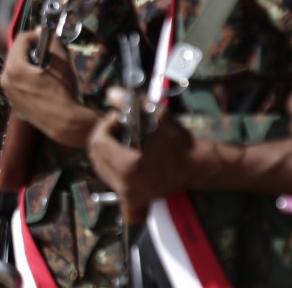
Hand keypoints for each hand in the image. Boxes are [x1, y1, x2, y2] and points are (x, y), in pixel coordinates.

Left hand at [0, 29, 99, 147]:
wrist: (65, 124)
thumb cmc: (63, 91)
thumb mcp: (61, 62)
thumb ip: (51, 42)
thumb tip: (41, 30)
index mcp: (14, 68)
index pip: (20, 40)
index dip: (35, 35)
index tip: (47, 38)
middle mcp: (5, 80)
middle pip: (15, 54)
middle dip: (30, 50)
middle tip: (47, 53)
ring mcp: (8, 94)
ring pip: (15, 70)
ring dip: (28, 64)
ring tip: (45, 68)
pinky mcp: (14, 104)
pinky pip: (17, 84)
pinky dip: (27, 79)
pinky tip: (42, 84)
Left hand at [87, 88, 193, 219]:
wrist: (196, 167)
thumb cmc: (179, 143)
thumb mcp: (157, 117)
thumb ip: (131, 104)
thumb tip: (110, 92)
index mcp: (129, 167)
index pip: (98, 143)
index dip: (104, 125)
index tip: (117, 117)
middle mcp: (125, 185)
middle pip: (95, 155)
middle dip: (103, 136)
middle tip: (117, 126)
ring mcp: (127, 195)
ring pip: (100, 167)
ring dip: (105, 150)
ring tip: (121, 138)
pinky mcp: (131, 199)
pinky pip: (110, 178)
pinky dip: (111, 164)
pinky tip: (123, 153)